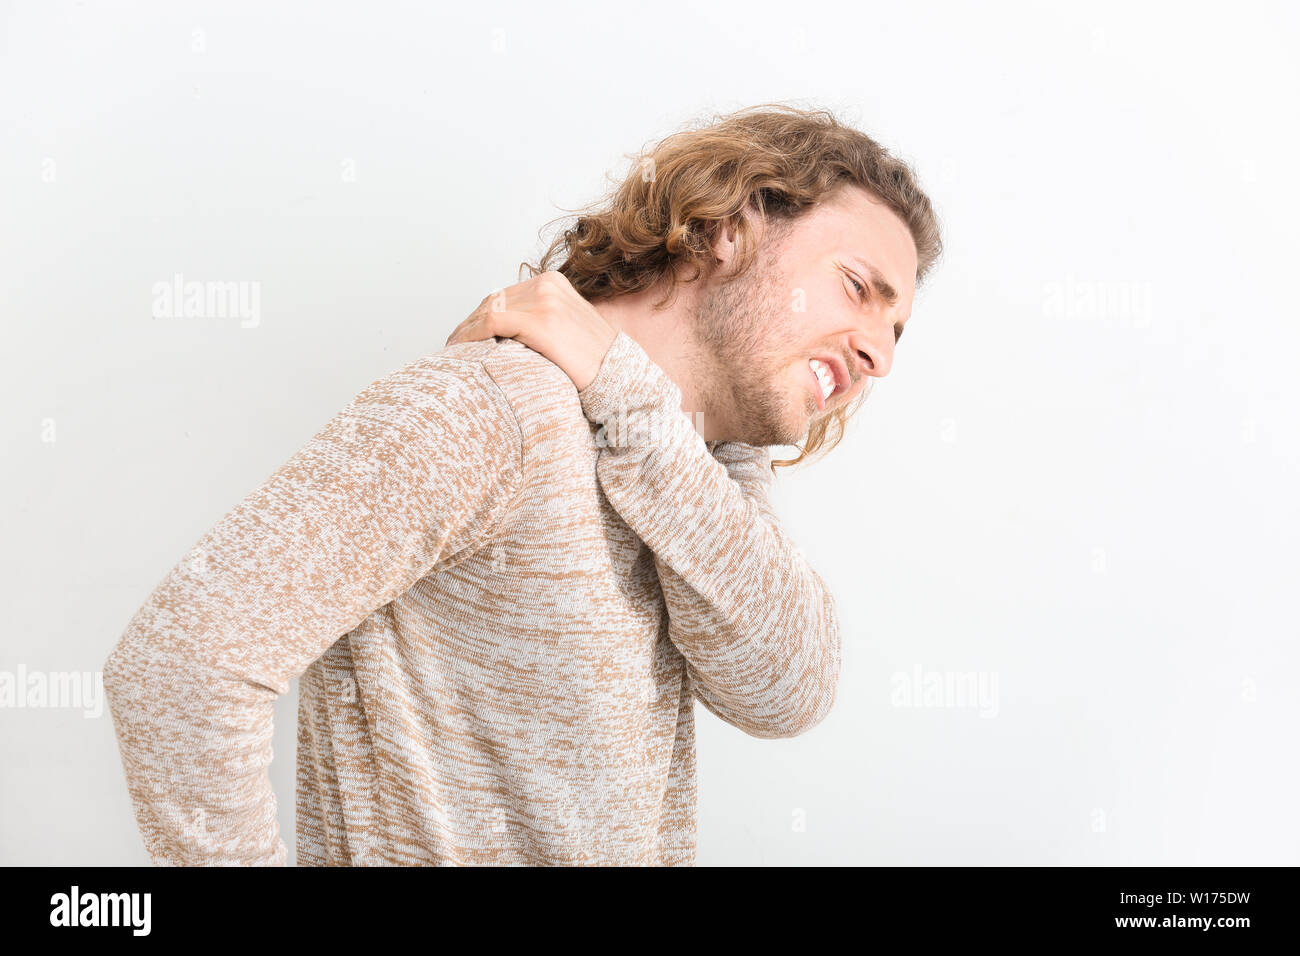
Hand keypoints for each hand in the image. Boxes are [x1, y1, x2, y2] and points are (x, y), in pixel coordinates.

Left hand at [444, 271, 618, 392]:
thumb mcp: (567, 326)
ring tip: (453, 350)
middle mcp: (547, 285)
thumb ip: (541, 318)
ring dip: (465, 330)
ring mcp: (543, 301)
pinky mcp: (539, 321)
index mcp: (553, 282)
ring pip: (488, 311)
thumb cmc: (594, 359)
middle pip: (492, 301)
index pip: (504, 295)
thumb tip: (509, 328)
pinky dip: (471, 335)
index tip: (463, 334)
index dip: (478, 315)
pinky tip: (461, 349)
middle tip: (453, 344)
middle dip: (469, 323)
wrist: (618, 375)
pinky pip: (492, 323)